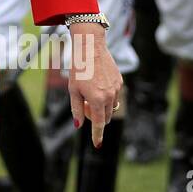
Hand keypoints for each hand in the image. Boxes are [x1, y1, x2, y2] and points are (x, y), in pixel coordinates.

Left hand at [66, 23, 122, 148]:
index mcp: (97, 100)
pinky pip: (114, 95)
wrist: (91, 47)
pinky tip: (97, 83)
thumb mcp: (73, 89)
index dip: (97, 135)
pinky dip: (106, 96)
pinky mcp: (120, 81)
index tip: (97, 144)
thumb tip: (79, 125)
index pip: (99, 124)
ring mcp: (117, 89)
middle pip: (105, 116)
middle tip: (84, 104)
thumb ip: (76, 109)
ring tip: (90, 93)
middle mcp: (110, 96)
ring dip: (102, 107)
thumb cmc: (78, 68)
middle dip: (96, 116)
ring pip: (111, 107)